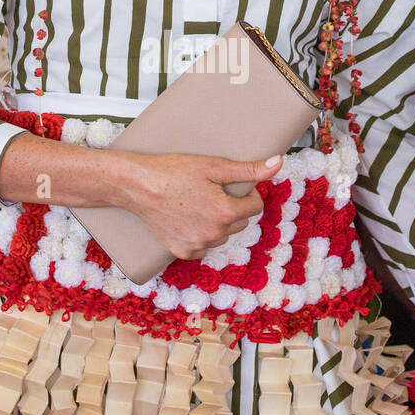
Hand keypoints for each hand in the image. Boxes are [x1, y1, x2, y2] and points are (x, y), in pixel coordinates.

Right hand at [121, 152, 283, 259]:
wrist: (136, 186)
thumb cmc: (173, 171)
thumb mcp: (214, 166)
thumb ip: (249, 170)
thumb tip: (278, 163)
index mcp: (226, 213)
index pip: (255, 206)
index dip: (245, 193)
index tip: (230, 185)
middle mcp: (214, 234)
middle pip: (239, 222)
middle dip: (232, 208)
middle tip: (211, 191)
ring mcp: (197, 245)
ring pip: (222, 235)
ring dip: (217, 223)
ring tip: (197, 203)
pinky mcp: (181, 252)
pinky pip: (203, 246)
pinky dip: (200, 235)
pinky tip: (187, 219)